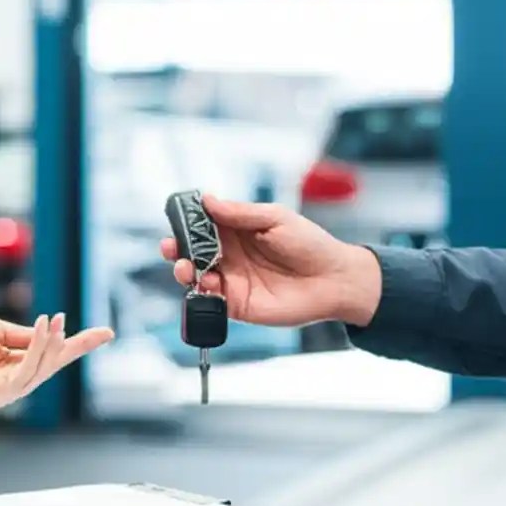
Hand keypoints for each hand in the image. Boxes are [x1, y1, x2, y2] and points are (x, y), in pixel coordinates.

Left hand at [0, 312, 113, 408]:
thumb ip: (26, 336)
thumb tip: (53, 330)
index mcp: (12, 364)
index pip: (51, 355)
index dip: (78, 344)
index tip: (105, 333)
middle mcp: (12, 381)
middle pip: (54, 364)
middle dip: (76, 346)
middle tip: (101, 332)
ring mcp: (5, 391)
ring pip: (43, 369)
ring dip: (53, 344)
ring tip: (56, 321)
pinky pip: (26, 371)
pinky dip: (37, 348)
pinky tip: (42, 327)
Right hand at [159, 193, 381, 326]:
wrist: (334, 280)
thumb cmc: (310, 244)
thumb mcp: (275, 218)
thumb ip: (240, 213)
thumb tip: (208, 201)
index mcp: (237, 231)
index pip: (203, 225)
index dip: (187, 223)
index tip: (176, 220)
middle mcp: (230, 255)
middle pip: (193, 252)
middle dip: (178, 249)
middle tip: (171, 247)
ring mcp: (232, 280)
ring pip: (197, 276)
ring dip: (185, 271)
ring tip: (185, 267)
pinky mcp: (237, 304)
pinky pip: (211, 300)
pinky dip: (201, 293)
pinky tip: (205, 284)